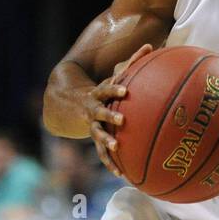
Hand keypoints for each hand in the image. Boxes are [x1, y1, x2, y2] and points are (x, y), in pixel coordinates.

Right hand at [85, 45, 149, 175]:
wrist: (67, 103)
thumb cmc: (100, 90)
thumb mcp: (112, 76)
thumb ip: (132, 62)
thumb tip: (152, 45)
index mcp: (99, 93)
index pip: (107, 88)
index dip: (115, 89)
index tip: (125, 90)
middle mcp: (93, 109)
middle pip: (101, 112)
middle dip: (110, 116)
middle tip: (122, 121)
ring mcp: (91, 125)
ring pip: (97, 134)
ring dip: (106, 141)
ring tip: (116, 147)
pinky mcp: (93, 138)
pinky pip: (102, 153)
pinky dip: (111, 163)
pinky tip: (121, 174)